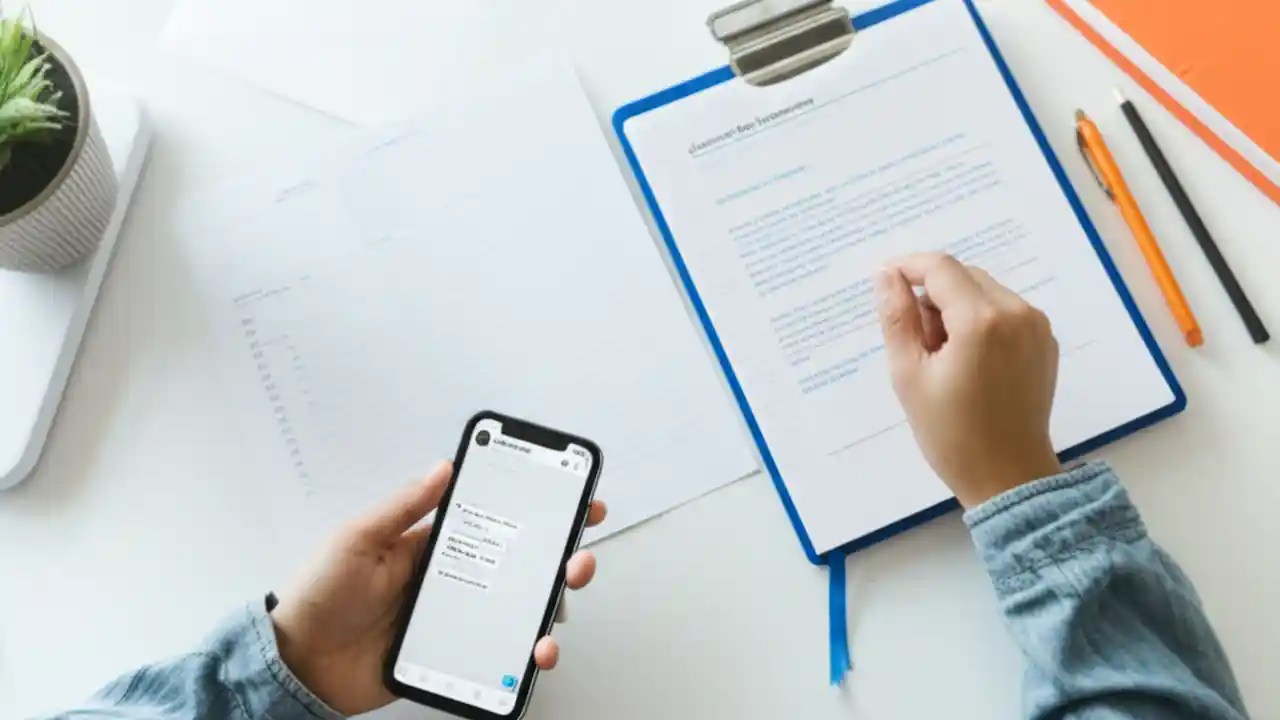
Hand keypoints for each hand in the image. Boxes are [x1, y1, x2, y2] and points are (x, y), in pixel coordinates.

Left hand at [270, 461, 606, 715]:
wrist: (300, 667)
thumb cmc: (319, 595)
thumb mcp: (356, 540)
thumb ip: (402, 508)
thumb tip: (443, 468)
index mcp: (434, 544)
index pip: (496, 518)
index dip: (539, 509)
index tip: (577, 500)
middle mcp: (455, 579)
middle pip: (523, 566)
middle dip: (562, 559)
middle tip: (577, 561)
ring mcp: (458, 619)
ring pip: (521, 611)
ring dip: (549, 611)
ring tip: (552, 618)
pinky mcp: (456, 656)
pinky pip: (501, 655)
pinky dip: (525, 656)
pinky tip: (531, 654)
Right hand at [875, 253, 1061, 508]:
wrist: (1008, 476)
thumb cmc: (951, 434)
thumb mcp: (909, 375)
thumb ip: (897, 317)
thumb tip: (887, 275)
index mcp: (981, 320)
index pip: (940, 268)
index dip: (908, 267)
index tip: (885, 282)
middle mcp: (1016, 312)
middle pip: (964, 276)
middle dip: (932, 294)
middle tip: (914, 340)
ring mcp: (1037, 326)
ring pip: (984, 291)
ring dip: (956, 307)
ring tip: (942, 356)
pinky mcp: (1045, 342)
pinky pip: (1005, 312)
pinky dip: (980, 321)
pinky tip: (969, 362)